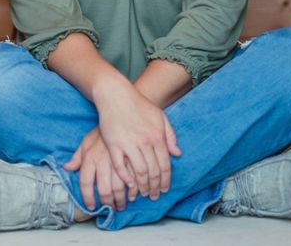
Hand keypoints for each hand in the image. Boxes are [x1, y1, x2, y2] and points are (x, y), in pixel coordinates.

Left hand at [64, 127, 136, 210]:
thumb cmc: (102, 130)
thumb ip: (77, 156)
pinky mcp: (133, 158)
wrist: (121, 112)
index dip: (88, 198)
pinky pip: (134, 179)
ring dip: (122, 200)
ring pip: (120, 188)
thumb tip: (67, 168)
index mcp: (90, 157)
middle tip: (111, 209)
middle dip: (108, 203)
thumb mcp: (86, 140)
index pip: (86, 183)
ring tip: (122, 204)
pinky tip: (134, 193)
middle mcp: (103, 160)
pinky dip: (134, 190)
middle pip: (104, 190)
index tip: (92, 206)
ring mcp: (118, 160)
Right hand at [93, 82, 181, 200]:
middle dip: (155, 187)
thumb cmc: (138, 105)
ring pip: (139, 172)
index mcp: (157, 135)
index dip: (165, 180)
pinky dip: (126, 178)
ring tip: (143, 193)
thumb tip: (177, 154)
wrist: (116, 95)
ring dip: (142, 186)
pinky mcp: (114, 144)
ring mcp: (129, 143)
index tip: (164, 189)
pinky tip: (129, 185)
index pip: (165, 164)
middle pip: (153, 171)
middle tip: (154, 196)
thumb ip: (170, 136)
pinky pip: (121, 166)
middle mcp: (145, 141)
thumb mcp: (160, 116)